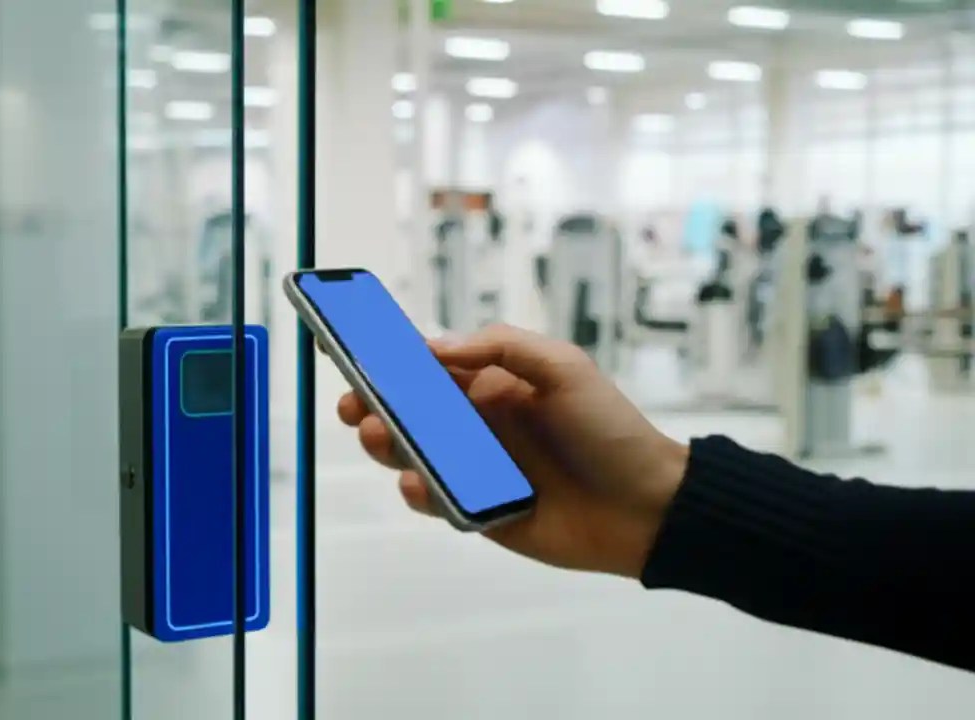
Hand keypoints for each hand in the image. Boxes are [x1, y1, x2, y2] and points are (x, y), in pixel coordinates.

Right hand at [336, 324, 688, 578]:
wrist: (645, 508)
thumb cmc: (609, 431)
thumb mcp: (563, 368)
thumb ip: (500, 348)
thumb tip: (436, 347)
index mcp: (492, 385)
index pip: (428, 367)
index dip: (389, 358)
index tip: (352, 349)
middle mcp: (476, 425)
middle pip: (406, 411)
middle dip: (372, 404)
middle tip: (354, 403)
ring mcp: (474, 469)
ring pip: (410, 454)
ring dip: (385, 444)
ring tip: (378, 435)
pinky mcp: (477, 511)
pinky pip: (433, 499)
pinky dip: (417, 492)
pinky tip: (418, 484)